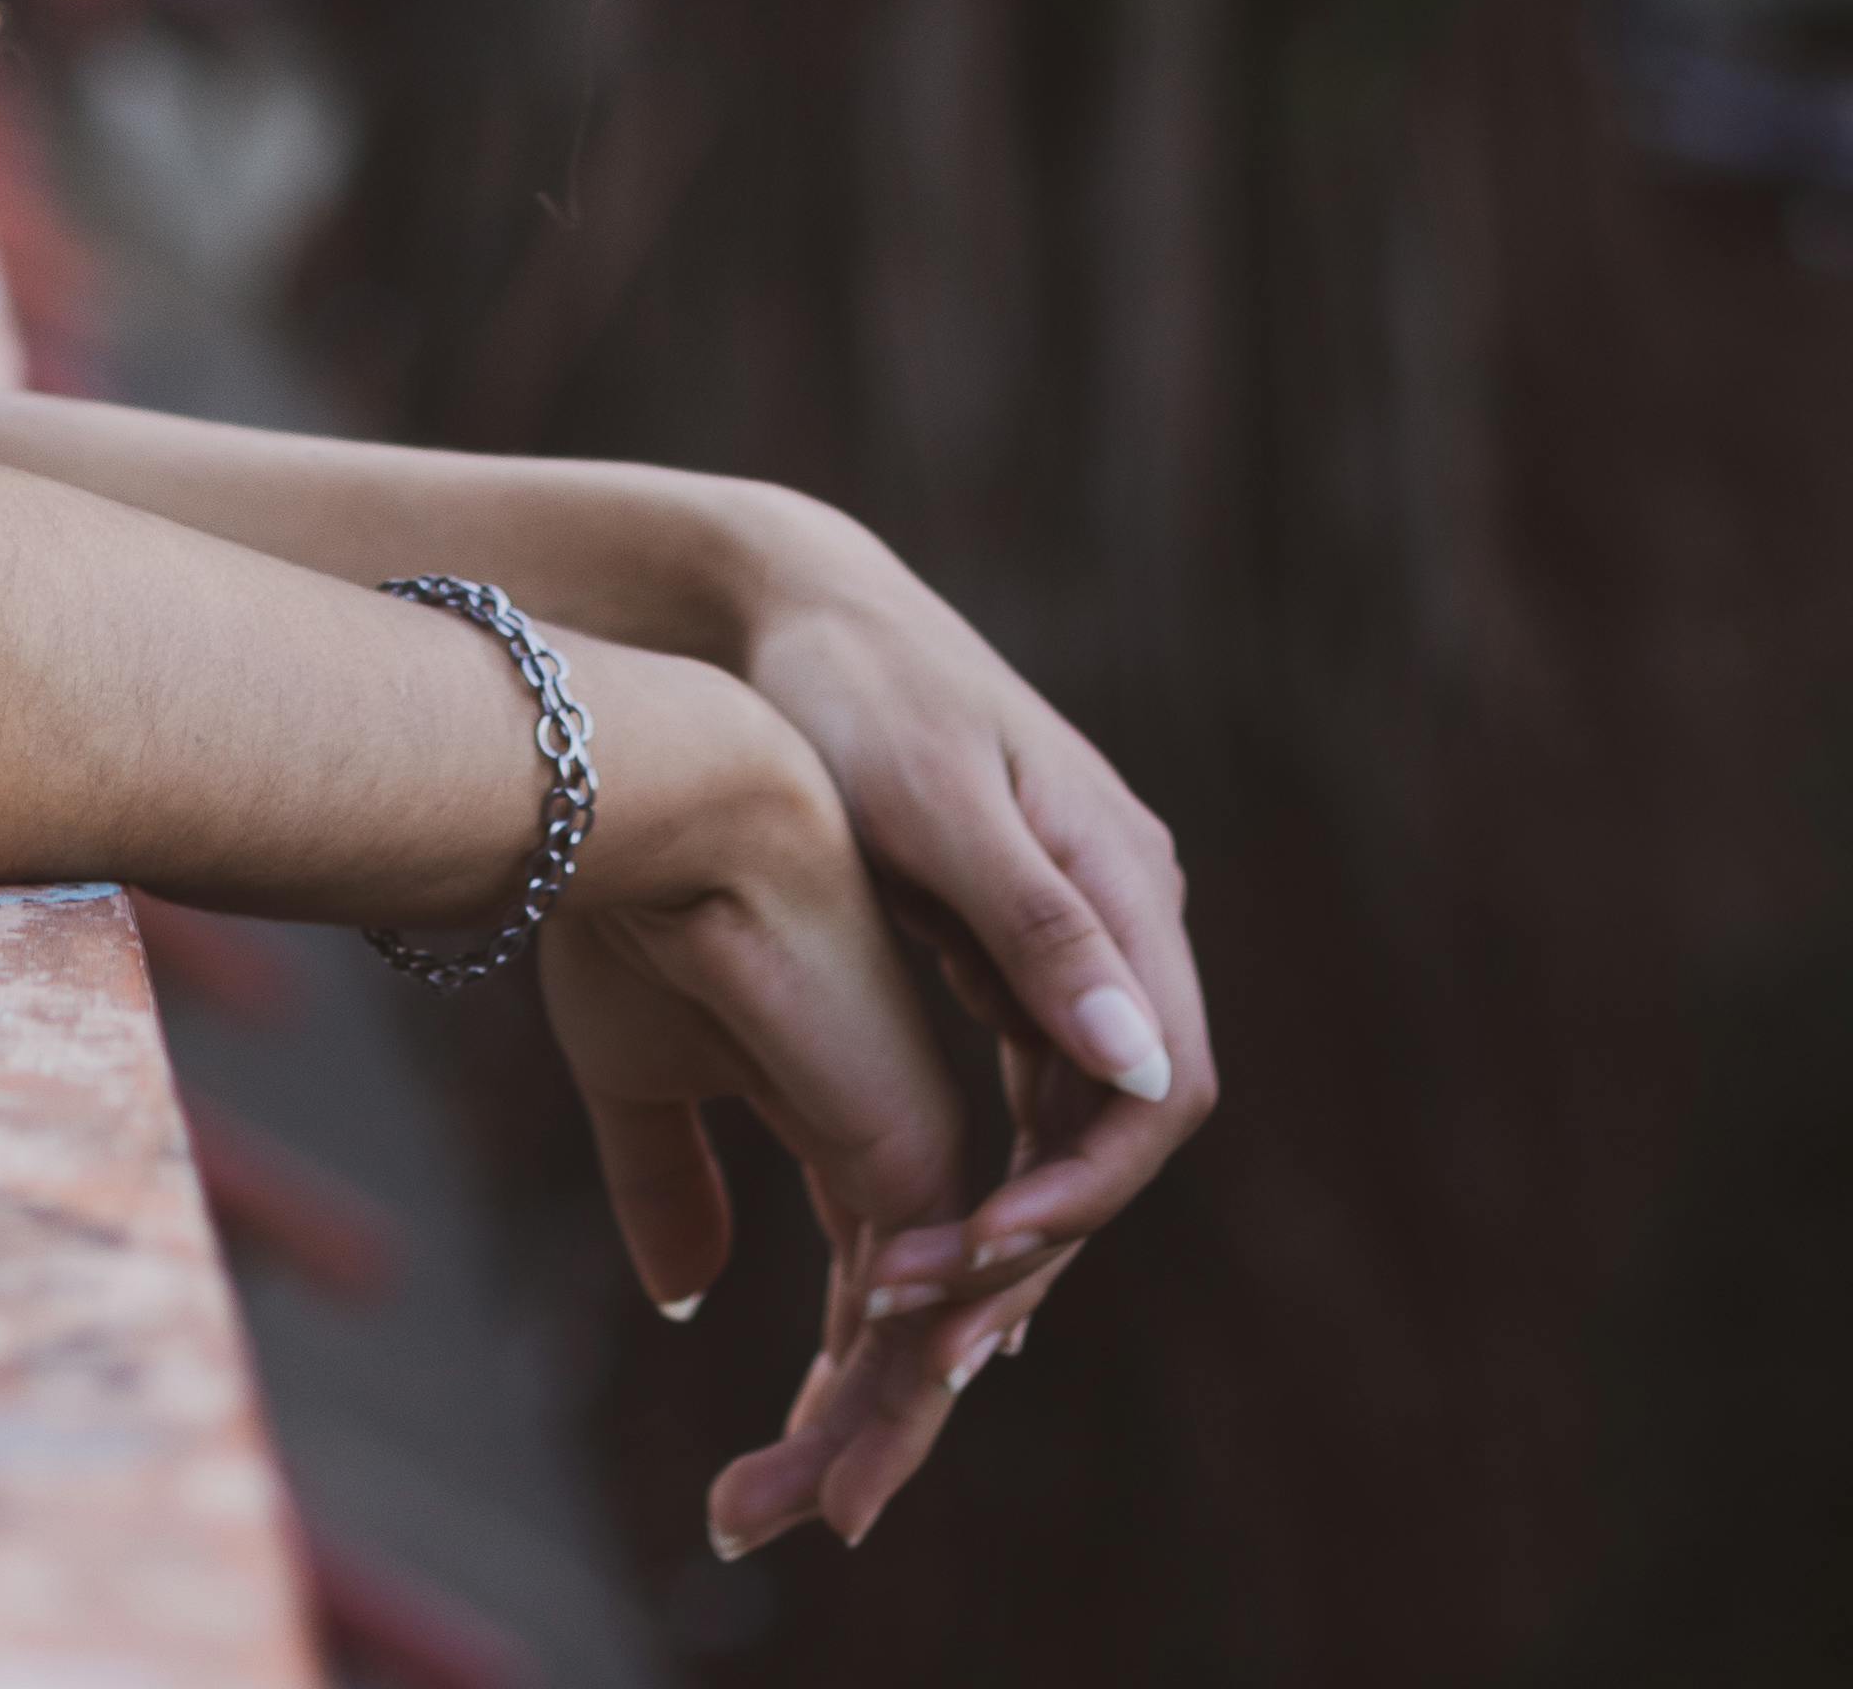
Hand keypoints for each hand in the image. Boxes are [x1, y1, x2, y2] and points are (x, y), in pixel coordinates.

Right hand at [539, 673, 984, 1557]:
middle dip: (848, 1440)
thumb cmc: (637, 911)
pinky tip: (811, 1454)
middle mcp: (911, 1137)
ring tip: (767, 1512)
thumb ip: (671, 1180)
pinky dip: (868, 1401)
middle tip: (763, 1520)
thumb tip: (688, 1291)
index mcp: (858, 1110)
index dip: (837, 1385)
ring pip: (921, 1343)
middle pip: (912, 1334)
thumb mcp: (638, 1068)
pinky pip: (918, 1320)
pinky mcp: (917, 1148)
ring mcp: (924, 1146)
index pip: (876, 1289)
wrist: (667, 815)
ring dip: (851, 1440)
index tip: (766, 1468)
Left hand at [686, 486, 1215, 1474]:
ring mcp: (1072, 927)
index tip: (972, 1259)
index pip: (1161, 1089)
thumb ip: (1037, 926)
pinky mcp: (1012, 940)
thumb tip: (1144, 1070)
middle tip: (920, 1342)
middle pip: (1120, 1122)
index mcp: (1122, 880)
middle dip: (1037, 1239)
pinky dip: (989, 1169)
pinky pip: (1028, 1084)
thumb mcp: (932, 801)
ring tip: (908, 1319)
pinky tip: (927, 1245)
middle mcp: (1119, 912)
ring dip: (1012, 1223)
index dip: (1082, 1194)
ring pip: (1074, 1118)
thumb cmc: (850, 686)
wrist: (787, 606)